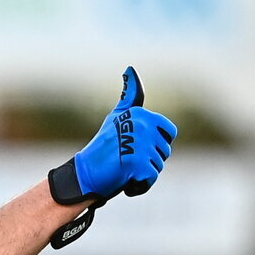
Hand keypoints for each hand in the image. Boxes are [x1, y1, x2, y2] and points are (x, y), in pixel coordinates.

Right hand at [49, 67, 176, 208]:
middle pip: (164, 153)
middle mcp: (143, 126)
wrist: (85, 173)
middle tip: (126, 161)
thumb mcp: (117, 118)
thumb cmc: (102, 148)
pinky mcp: (138, 163)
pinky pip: (150, 179)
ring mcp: (141, 144)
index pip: (169, 133)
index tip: (135, 148)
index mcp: (142, 114)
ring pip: (157, 167)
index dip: (155, 146)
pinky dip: (139, 186)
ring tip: (123, 171)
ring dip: (142, 175)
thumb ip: (129, 98)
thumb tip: (130, 68)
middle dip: (148, 162)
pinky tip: (125, 182)